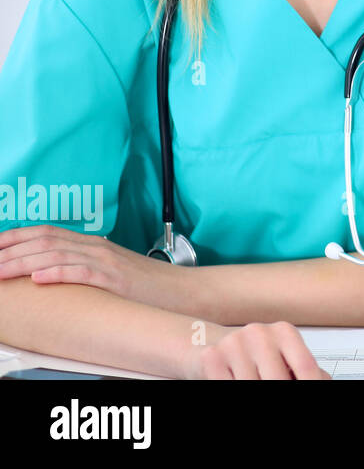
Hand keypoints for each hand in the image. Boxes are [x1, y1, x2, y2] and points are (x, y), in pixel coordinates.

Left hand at [0, 225, 193, 313]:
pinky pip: (82, 272)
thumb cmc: (149, 287)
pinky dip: (57, 273)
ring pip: (56, 255)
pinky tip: (39, 279)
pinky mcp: (116, 280)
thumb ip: (84, 267)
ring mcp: (107, 262)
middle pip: (45, 241)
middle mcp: (96, 247)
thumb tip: (50, 274)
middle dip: (10, 250)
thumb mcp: (111, 271)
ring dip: (23, 263)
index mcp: (93, 244)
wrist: (184, 291)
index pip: (46, 232)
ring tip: (0, 272)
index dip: (14, 237)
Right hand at [183, 321, 330, 379]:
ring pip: (252, 384)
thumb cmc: (254, 355)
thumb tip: (323, 381)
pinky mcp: (212, 356)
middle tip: (280, 393)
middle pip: (280, 379)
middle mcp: (260, 333)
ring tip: (257, 382)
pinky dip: (233, 387)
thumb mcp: (282, 359)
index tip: (312, 391)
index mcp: (284, 332)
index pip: (306, 366)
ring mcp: (234, 343)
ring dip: (254, 389)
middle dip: (282, 390)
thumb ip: (302, 370)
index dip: (310, 383)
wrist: (211, 344)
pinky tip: (238, 382)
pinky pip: (228, 383)